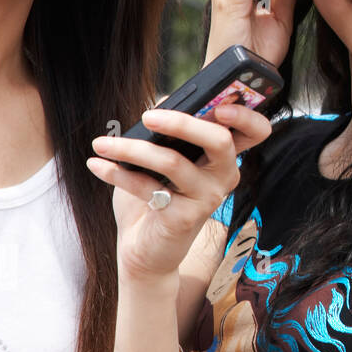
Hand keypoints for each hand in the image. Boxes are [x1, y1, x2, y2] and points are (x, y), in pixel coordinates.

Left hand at [86, 104, 272, 284]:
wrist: (146, 250)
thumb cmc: (157, 197)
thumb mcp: (164, 156)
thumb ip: (169, 129)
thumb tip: (162, 102)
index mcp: (225, 156)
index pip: (254, 130)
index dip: (245, 114)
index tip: (220, 103)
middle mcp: (225, 175)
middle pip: (219, 140)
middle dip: (183, 123)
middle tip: (147, 115)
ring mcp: (208, 197)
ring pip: (172, 162)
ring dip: (131, 149)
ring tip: (102, 143)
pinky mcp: (185, 218)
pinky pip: (147, 187)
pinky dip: (117, 173)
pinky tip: (97, 164)